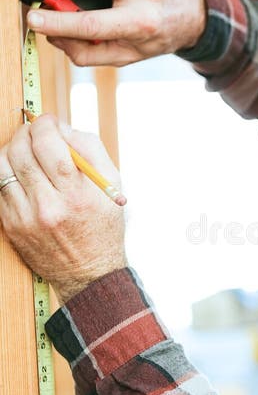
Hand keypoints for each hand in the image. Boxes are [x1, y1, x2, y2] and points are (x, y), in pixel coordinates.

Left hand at [0, 115, 126, 302]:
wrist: (90, 273)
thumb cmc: (103, 226)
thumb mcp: (110, 186)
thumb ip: (90, 150)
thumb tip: (61, 127)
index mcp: (77, 194)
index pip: (49, 145)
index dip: (45, 125)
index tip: (48, 121)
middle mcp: (49, 207)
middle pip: (21, 152)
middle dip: (25, 133)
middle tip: (34, 132)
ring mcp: (26, 218)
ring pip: (2, 167)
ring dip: (11, 150)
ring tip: (24, 150)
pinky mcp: (12, 226)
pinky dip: (7, 173)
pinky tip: (21, 173)